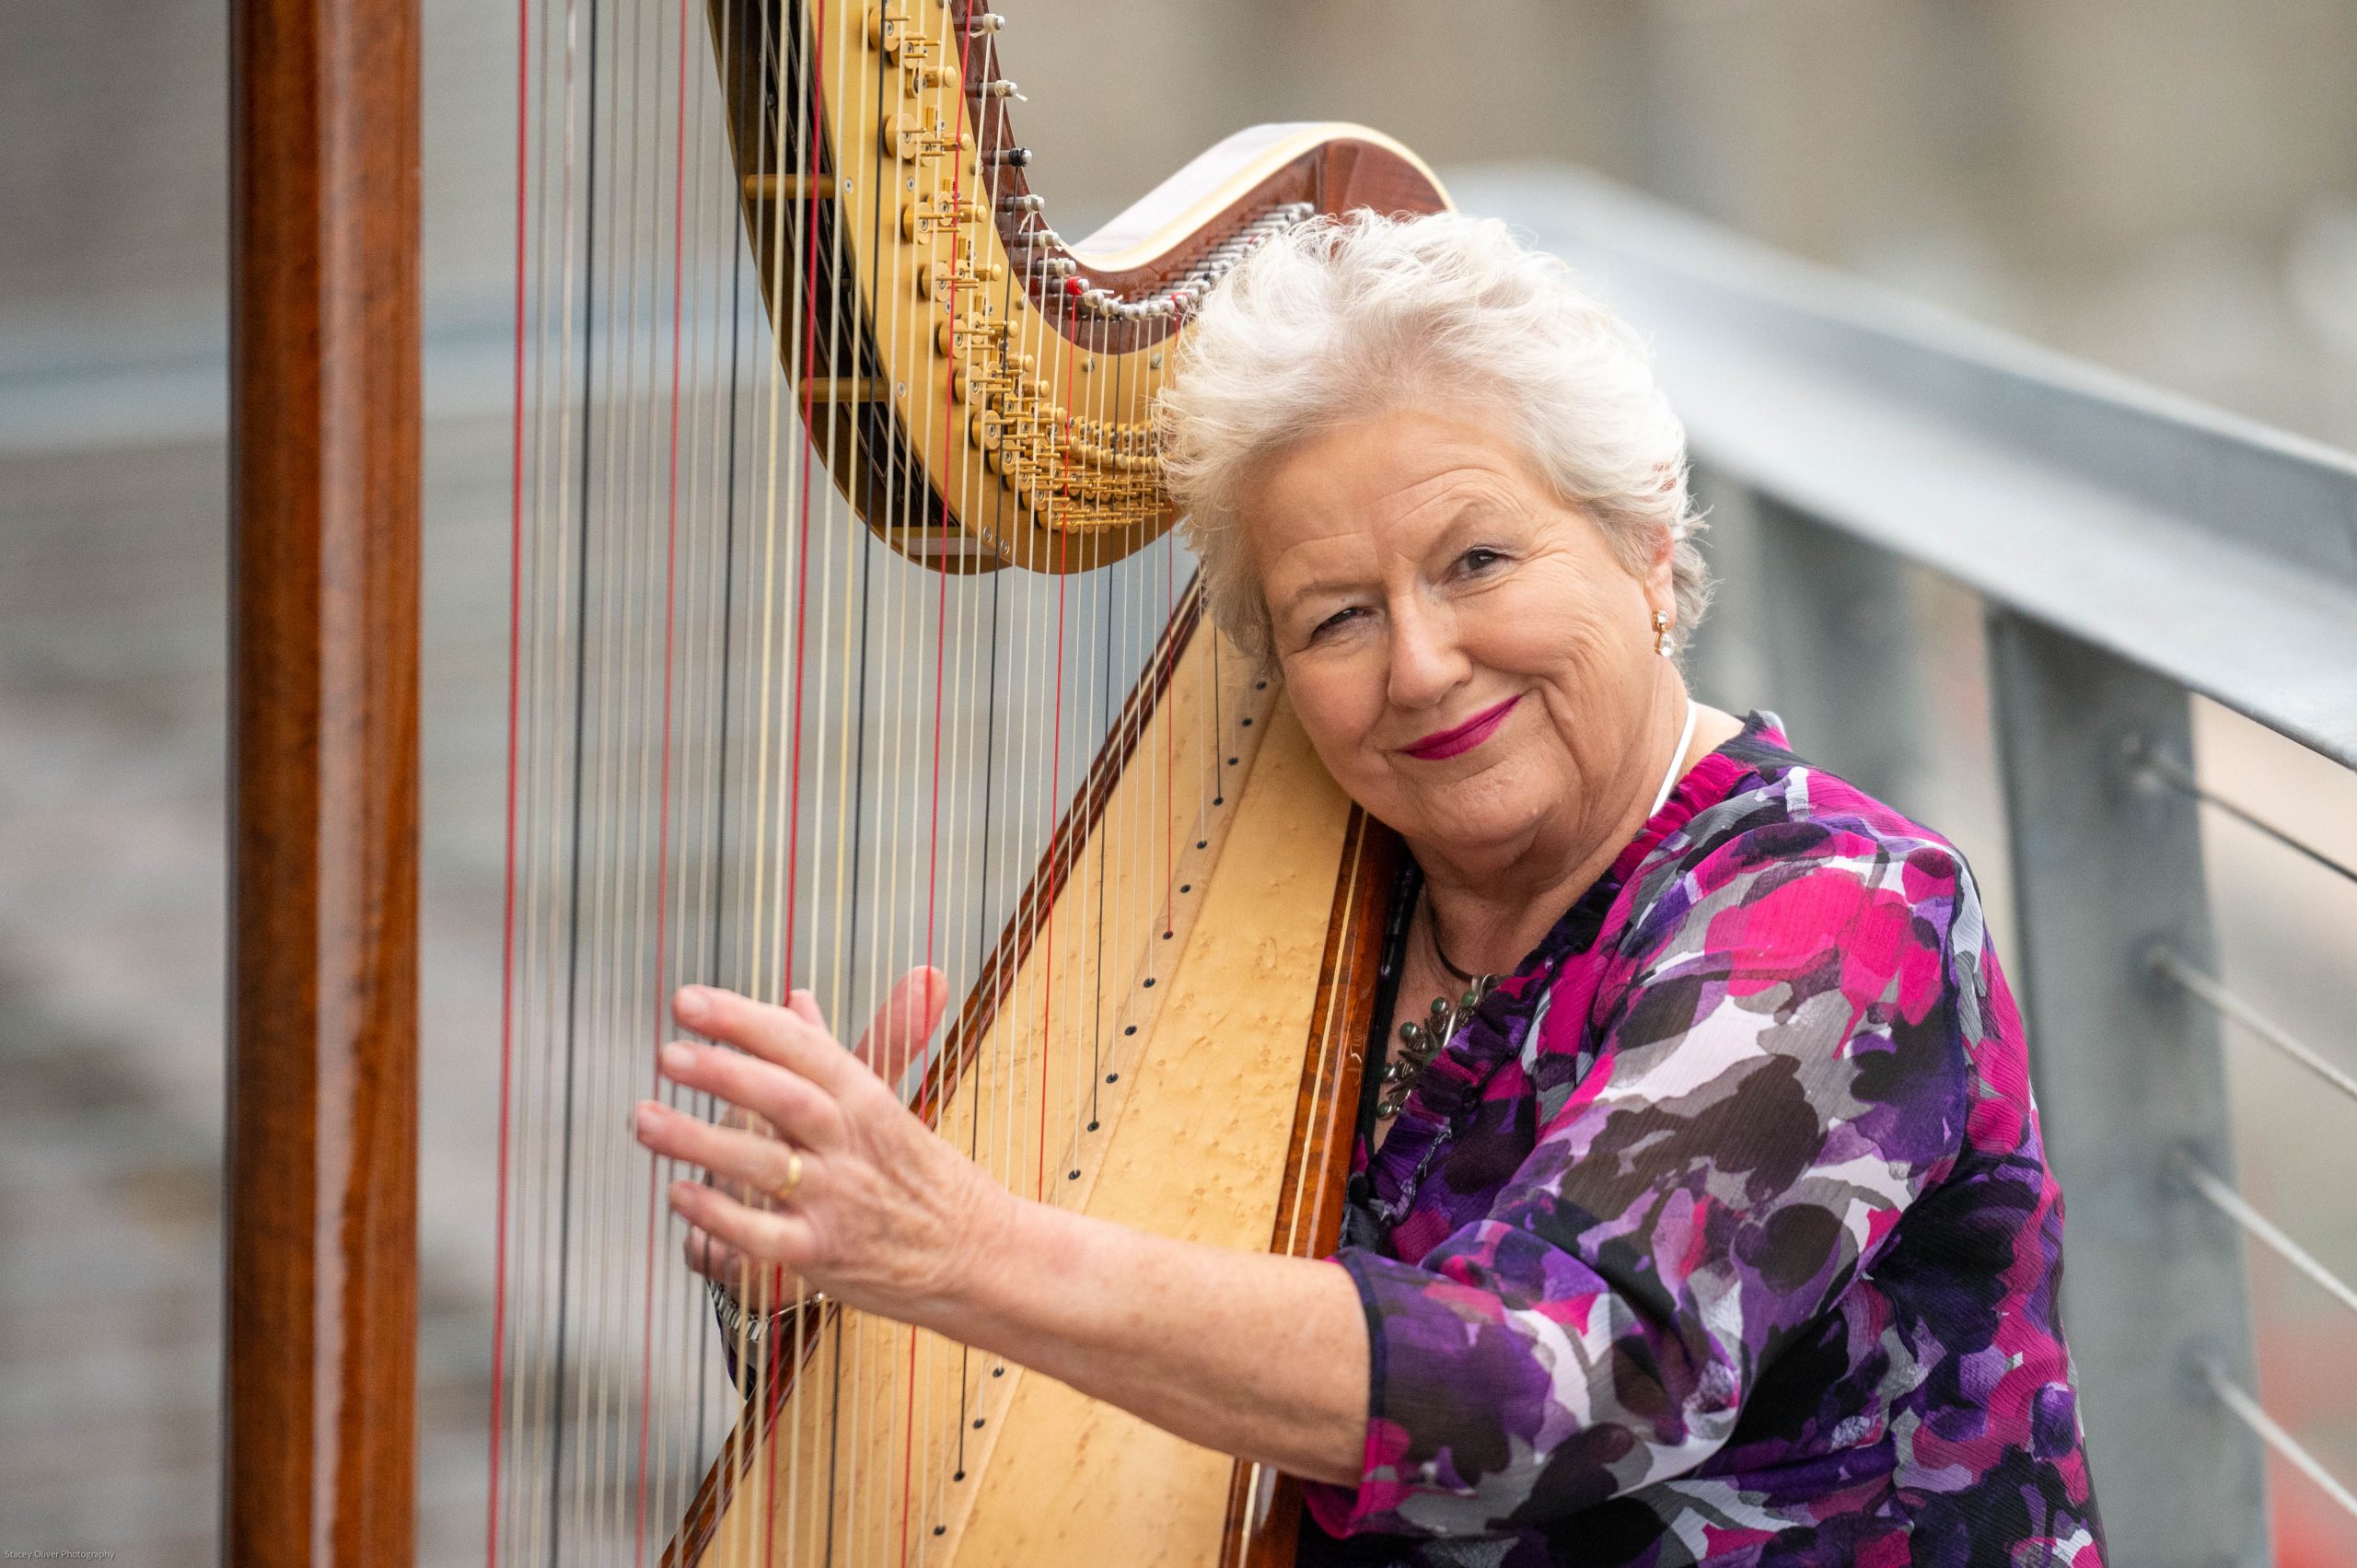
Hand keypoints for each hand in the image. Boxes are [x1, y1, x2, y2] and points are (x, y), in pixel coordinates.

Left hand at [631, 970, 1008, 1326]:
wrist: (977, 1254)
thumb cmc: (921, 1175)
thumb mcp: (883, 1103)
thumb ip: (831, 1049)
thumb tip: (794, 996)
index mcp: (864, 1098)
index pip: (800, 1047)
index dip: (742, 1020)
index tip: (688, 1000)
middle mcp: (850, 1144)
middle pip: (782, 1097)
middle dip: (722, 1071)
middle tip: (666, 1053)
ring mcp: (837, 1200)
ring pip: (762, 1164)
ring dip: (698, 1140)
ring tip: (645, 1119)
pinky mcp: (823, 1254)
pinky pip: (762, 1236)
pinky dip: (718, 1216)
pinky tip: (677, 1194)